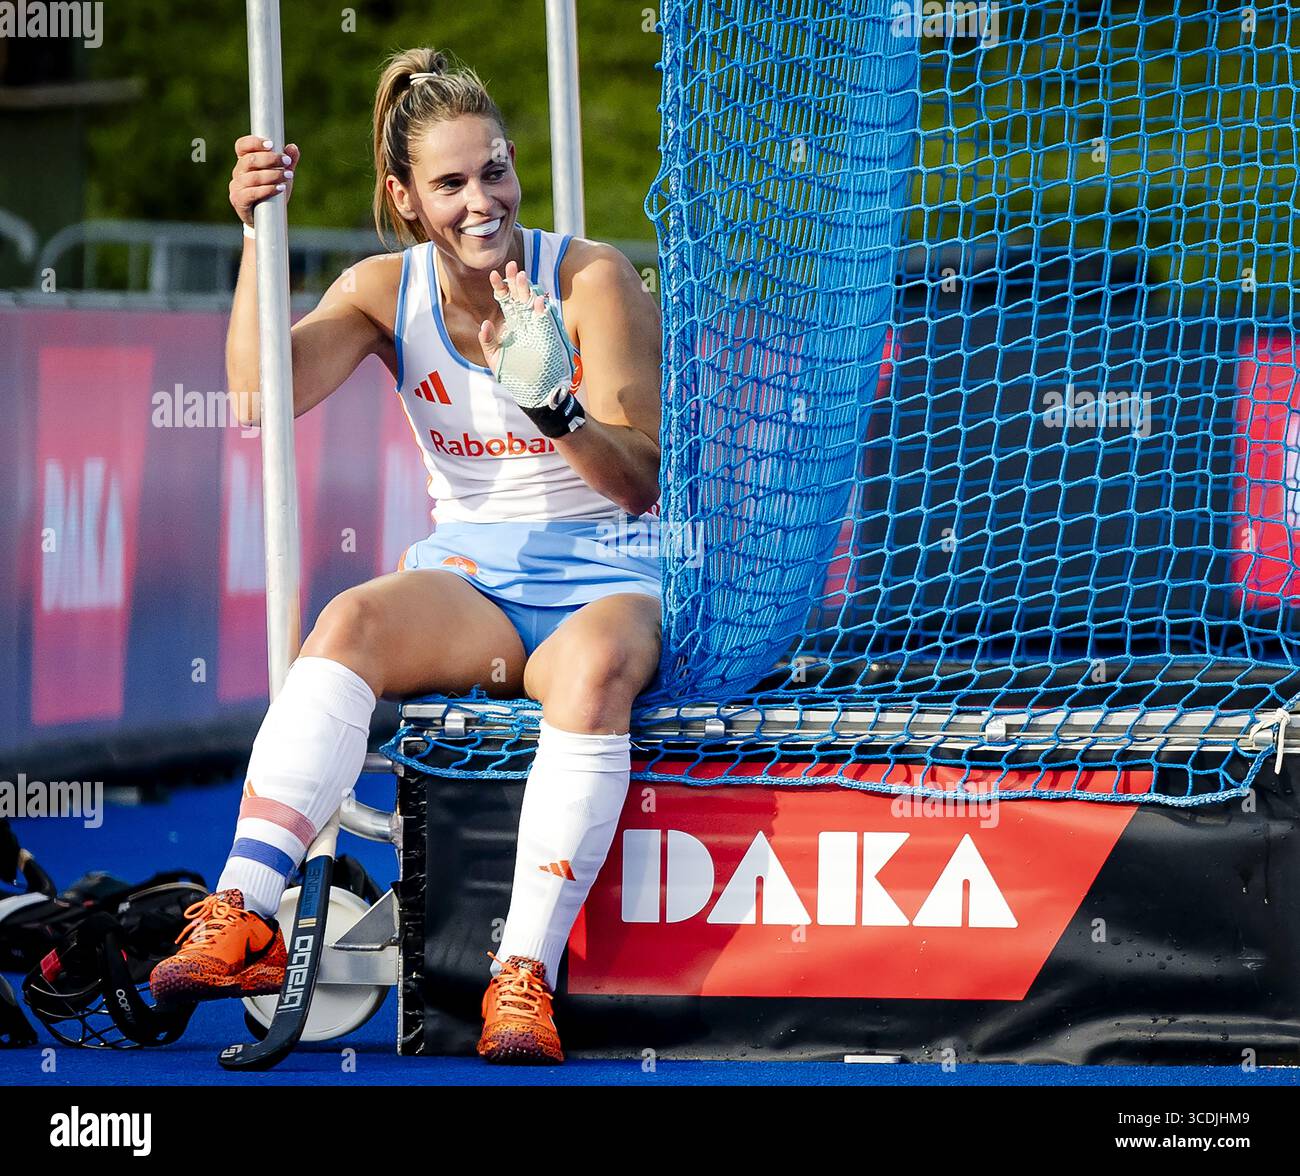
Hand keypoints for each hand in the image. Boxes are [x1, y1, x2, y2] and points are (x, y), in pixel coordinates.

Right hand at [230, 135, 298, 228]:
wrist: (267, 219)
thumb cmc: (272, 193)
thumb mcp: (282, 175)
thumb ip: (288, 161)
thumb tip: (292, 147)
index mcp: (244, 161)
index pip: (242, 145)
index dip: (254, 142)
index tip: (271, 144)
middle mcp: (238, 172)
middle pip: (250, 160)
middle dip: (270, 159)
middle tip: (286, 161)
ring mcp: (236, 186)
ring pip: (253, 177)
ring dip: (273, 175)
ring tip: (288, 176)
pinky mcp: (238, 200)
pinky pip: (252, 193)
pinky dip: (268, 189)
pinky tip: (280, 188)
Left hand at [477, 260, 548, 374]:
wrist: (532, 392)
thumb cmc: (513, 376)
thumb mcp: (495, 360)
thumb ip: (488, 342)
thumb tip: (485, 324)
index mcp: (511, 325)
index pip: (505, 301)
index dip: (500, 287)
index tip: (493, 275)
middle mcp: (524, 323)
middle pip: (519, 297)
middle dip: (515, 281)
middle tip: (511, 265)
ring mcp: (536, 328)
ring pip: (532, 303)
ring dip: (528, 290)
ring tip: (522, 276)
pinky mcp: (547, 337)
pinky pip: (545, 320)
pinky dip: (541, 310)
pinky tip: (537, 300)